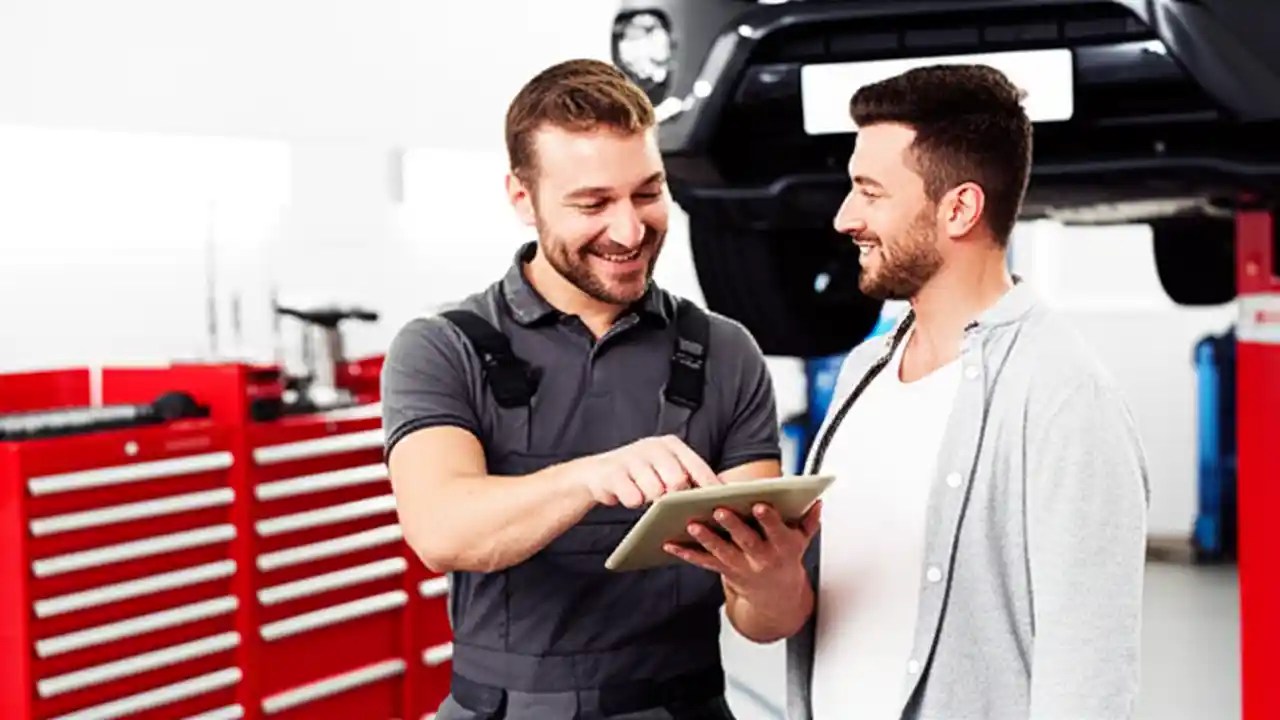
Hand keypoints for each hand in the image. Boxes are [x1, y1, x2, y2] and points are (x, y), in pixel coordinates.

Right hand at [576, 435, 721, 508]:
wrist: (599, 475)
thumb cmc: (641, 476)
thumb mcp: (666, 470)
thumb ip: (689, 477)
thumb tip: (722, 494)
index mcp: (672, 445)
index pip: (698, 467)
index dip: (710, 488)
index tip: (719, 506)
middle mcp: (654, 446)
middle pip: (678, 480)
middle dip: (677, 498)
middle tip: (672, 506)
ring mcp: (633, 457)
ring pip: (655, 491)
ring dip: (653, 501)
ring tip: (647, 497)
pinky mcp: (614, 472)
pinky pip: (633, 497)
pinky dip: (634, 502)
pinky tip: (630, 496)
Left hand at [664, 501, 821, 596]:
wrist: (776, 598)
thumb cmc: (785, 560)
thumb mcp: (802, 541)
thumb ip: (808, 521)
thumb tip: (816, 503)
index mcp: (782, 547)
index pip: (777, 532)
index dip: (770, 520)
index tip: (761, 505)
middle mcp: (761, 558)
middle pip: (746, 541)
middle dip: (734, 526)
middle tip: (720, 510)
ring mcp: (740, 566)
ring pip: (721, 551)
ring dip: (706, 538)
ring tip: (692, 525)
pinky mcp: (723, 570)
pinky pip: (703, 562)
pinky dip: (686, 553)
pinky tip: (670, 543)